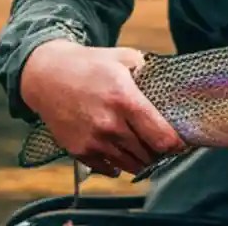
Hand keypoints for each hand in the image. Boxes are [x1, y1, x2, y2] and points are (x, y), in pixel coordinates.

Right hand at [20, 39, 185, 177]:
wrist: (47, 75)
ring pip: (130, 165)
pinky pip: (108, 169)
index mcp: (126, 100)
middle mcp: (110, 124)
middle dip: (158, 151)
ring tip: (143, 148)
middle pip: (148, 154)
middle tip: (160, 144)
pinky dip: (118, 165)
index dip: (176, 144)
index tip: (180, 143)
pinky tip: (120, 151)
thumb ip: (150, 72)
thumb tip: (170, 87)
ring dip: (140, 160)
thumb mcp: (124, 57)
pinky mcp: (79, 151)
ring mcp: (93, 141)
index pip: (161, 137)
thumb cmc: (90, 65)